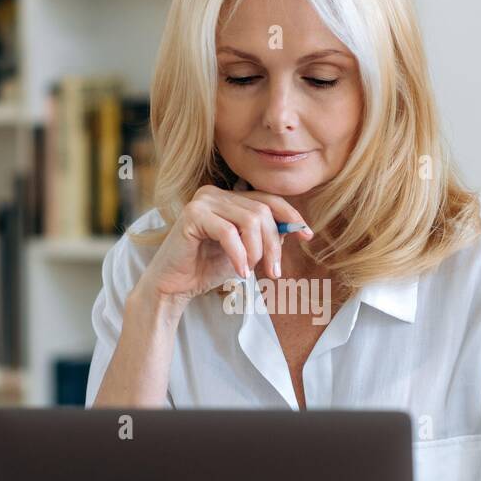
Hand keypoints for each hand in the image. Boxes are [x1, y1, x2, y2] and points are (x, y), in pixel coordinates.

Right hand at [138, 184, 313, 303]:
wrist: (173, 287)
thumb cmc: (206, 269)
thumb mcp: (244, 253)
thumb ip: (263, 238)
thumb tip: (291, 232)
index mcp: (228, 198)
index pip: (267, 199)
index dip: (290, 216)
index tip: (307, 236)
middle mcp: (215, 193)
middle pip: (262, 211)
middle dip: (274, 244)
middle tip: (274, 272)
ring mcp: (203, 201)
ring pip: (250, 220)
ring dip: (257, 251)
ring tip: (252, 272)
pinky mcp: (192, 215)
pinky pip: (229, 232)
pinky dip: (239, 255)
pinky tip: (240, 273)